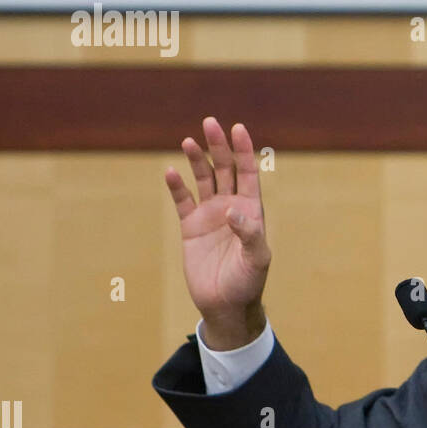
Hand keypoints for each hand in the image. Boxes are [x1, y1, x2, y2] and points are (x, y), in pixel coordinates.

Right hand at [164, 118, 270, 347]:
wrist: (225, 304)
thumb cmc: (247, 282)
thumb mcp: (256, 260)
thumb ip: (249, 235)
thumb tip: (236, 213)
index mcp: (251, 210)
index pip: (248, 173)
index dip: (244, 150)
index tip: (237, 128)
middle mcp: (231, 207)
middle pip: (224, 169)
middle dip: (218, 146)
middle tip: (210, 123)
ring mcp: (210, 215)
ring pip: (203, 180)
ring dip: (196, 160)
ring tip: (188, 141)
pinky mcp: (190, 227)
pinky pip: (182, 201)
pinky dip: (176, 186)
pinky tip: (170, 171)